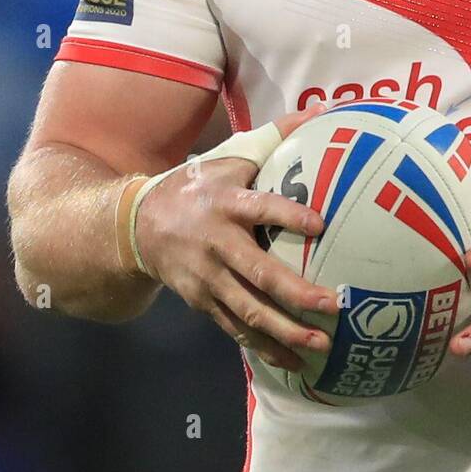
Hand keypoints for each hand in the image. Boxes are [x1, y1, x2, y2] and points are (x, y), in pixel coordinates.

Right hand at [135, 107, 339, 371]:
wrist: (137, 226)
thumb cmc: (198, 186)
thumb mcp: (230, 156)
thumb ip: (276, 136)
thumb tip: (322, 109)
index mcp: (227, 204)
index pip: (262, 208)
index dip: (289, 216)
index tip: (322, 224)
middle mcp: (217, 245)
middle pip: (258, 273)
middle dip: (296, 292)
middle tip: (332, 305)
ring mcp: (208, 279)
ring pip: (248, 311)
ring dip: (285, 332)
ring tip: (321, 344)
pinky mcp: (204, 303)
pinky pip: (237, 330)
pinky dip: (265, 349)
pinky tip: (295, 362)